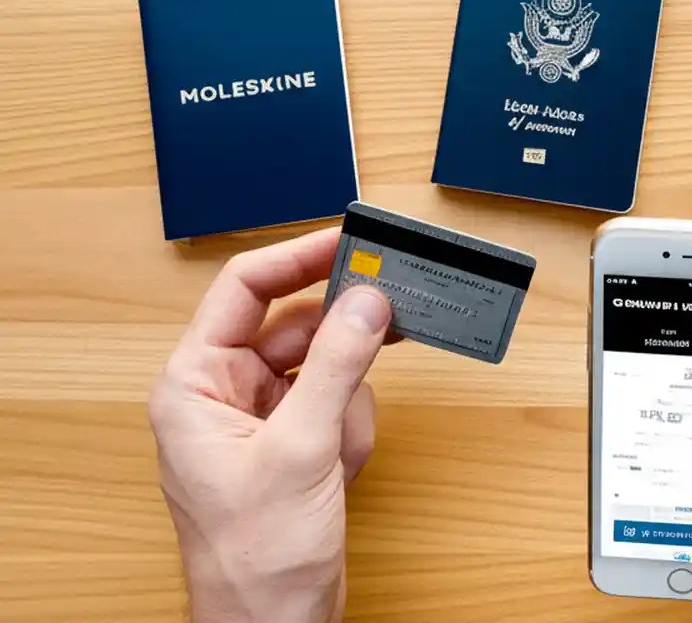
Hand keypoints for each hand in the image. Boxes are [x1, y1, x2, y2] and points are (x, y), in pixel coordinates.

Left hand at [147, 229, 393, 622]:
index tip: (349, 240)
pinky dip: (352, 432)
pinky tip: (340, 471)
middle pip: (297, 325)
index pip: (245, 290)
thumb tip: (368, 301)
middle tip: (389, 316)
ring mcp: (263, 418)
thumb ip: (338, 366)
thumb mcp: (301, 448)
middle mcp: (226, 393)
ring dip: (347, 403)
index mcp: (196, 383)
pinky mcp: (296, 443)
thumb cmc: (253, 557)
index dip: (297, 258)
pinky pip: (340, 405)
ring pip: (327, 367)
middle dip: (341, 341)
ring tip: (338, 451)